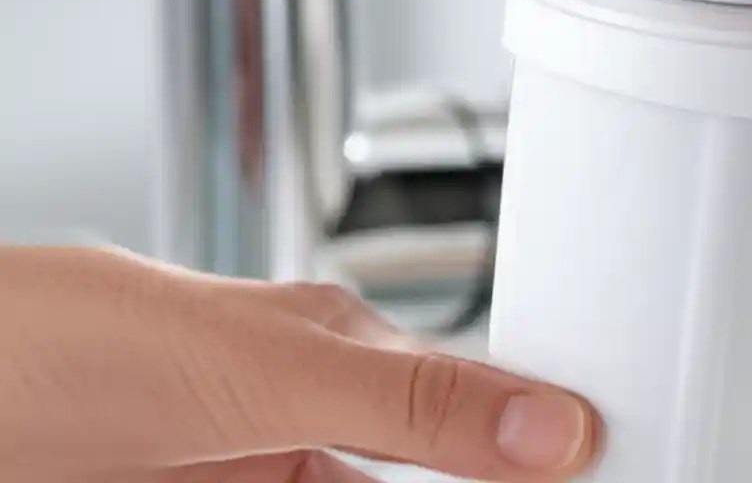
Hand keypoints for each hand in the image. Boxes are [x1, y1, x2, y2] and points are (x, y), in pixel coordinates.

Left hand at [0, 245, 597, 482]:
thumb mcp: (273, 368)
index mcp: (344, 351)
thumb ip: (416, 400)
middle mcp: (317, 422)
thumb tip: (548, 424)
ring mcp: (272, 480)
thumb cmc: (81, 340)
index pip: (480, 399)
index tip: (613, 463)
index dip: (549, 439)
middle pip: (443, 476)